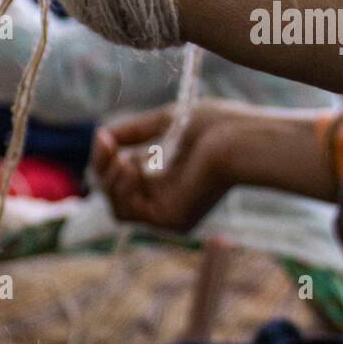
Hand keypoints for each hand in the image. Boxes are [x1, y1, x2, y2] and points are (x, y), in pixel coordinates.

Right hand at [91, 102, 239, 232]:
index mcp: (169, 180)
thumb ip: (133, 131)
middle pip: (115, 194)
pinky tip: (131, 166)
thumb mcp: (164, 122)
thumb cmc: (217, 126)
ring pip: (118, 207)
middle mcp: (168, 200)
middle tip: (107, 145)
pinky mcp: (171, 221)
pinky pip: (128, 213)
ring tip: (122, 158)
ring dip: (110, 180)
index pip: (124, 178)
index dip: (107, 159)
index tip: (103, 136)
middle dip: (103, 168)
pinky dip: (122, 189)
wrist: (241, 139)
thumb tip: (101, 135)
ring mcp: (170, 213)